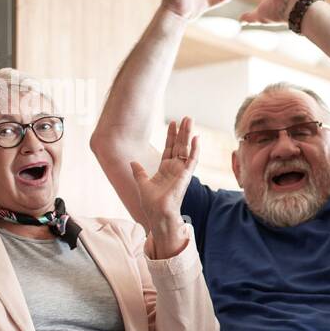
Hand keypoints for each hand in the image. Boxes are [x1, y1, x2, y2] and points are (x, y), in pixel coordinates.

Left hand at [131, 116, 199, 257]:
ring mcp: (181, 171)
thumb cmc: (151, 203)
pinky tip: (197, 138)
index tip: (173, 122)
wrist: (157, 213)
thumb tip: (132, 162)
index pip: (169, 148)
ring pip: (186, 149)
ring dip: (189, 135)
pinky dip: (195, 149)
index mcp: (165, 169)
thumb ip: (139, 172)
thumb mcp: (142, 183)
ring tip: (191, 121)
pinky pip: (192, 160)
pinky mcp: (185, 175)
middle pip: (180, 145)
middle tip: (186, 117)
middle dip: (182, 131)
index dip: (171, 135)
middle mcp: (175, 168)